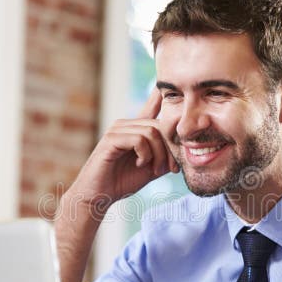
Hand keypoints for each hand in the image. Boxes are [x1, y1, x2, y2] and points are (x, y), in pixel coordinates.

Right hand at [67, 89, 178, 213]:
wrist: (99, 196)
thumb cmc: (122, 182)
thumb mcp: (151, 168)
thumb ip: (164, 157)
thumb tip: (182, 150)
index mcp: (135, 129)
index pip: (151, 107)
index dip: (160, 95)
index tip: (169, 85)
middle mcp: (126, 125)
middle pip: (159, 125)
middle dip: (169, 149)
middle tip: (170, 169)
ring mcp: (117, 130)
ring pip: (151, 132)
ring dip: (159, 154)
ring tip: (154, 169)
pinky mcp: (111, 139)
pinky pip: (139, 139)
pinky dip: (145, 154)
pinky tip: (140, 164)